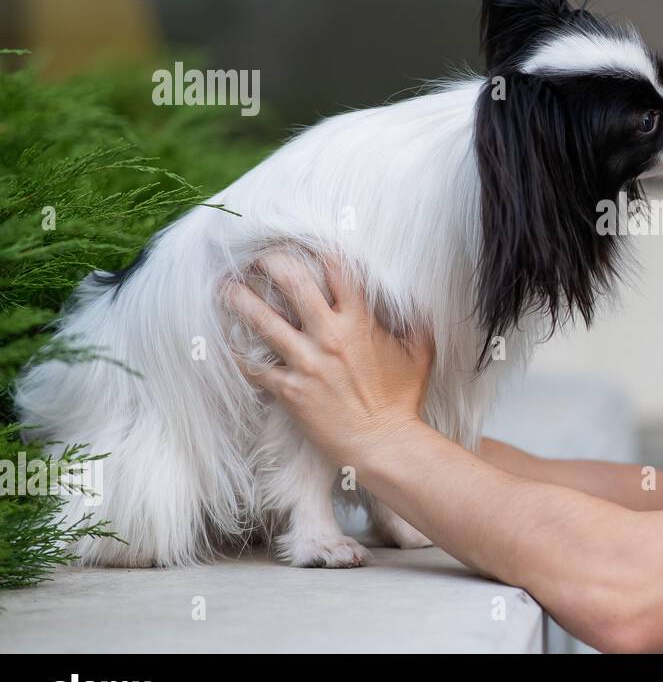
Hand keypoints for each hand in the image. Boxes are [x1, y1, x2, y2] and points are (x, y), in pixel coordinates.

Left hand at [224, 252, 434, 462]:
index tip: (302, 239)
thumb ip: (416, 321)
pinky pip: (253, 366)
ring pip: (262, 319)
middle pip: (291, 281)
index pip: (336, 269)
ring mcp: (306, 362)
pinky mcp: (289, 389)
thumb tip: (415, 298)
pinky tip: (224, 342)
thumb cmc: (403, 399)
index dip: (317, 247)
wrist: (383, 443)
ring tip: (224, 286)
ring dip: (239, 298)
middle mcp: (329, 335)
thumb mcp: (420, 353)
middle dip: (270, 261)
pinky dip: (237, 353)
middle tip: (256, 256)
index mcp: (359, 321)